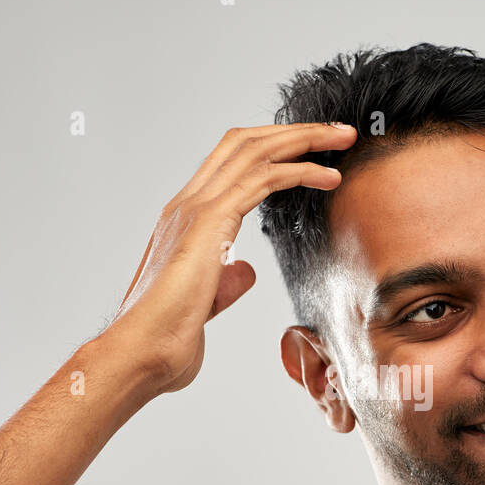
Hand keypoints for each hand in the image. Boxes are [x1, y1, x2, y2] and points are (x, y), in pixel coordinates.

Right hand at [105, 122, 356, 397]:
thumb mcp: (207, 302)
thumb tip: (245, 270)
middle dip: (295, 132)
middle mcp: (187, 204)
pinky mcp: (211, 221)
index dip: (272, 149)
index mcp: (184, 219)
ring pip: (256, 150)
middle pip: (244, 143)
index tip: (311, 152)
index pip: (229, 162)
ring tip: (344, 140)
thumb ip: (226, 280)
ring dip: (305, 140)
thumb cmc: (167, 339)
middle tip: (338, 133)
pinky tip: (330, 177)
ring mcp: (196, 208)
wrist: (141, 353)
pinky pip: (264, 179)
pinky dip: (302, 170)